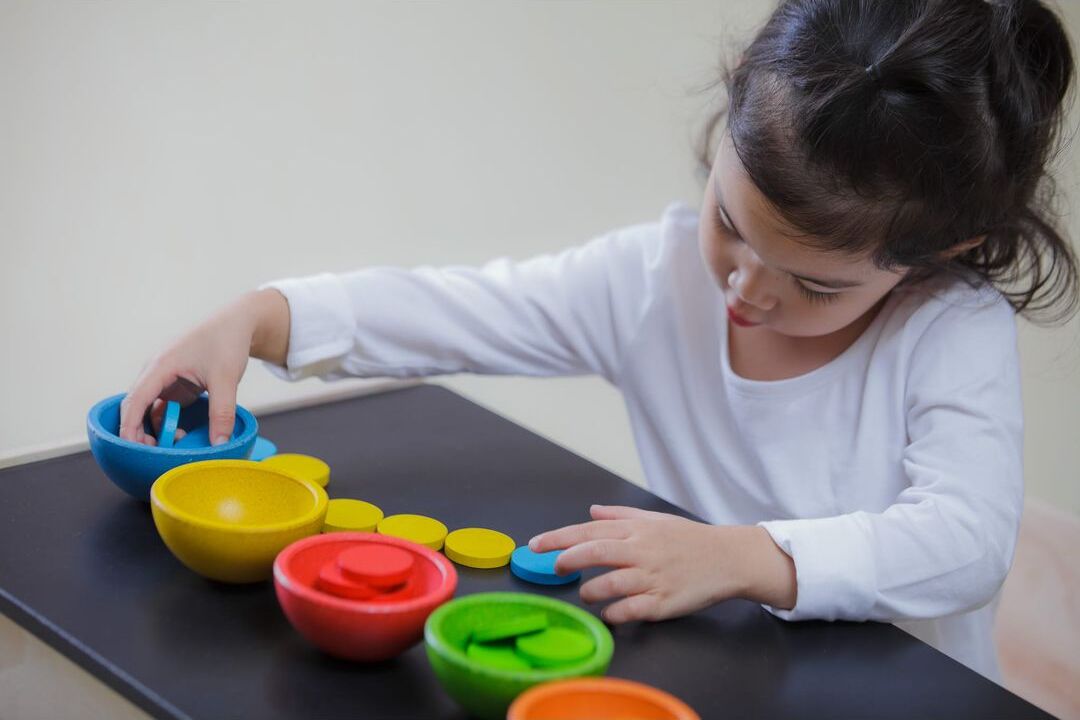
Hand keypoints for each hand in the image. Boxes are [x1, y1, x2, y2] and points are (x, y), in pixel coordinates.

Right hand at [118, 289, 288, 445]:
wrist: (238, 322)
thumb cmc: (227, 341)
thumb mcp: (226, 378)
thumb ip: (222, 413)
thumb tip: (219, 445)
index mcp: (161, 365)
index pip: (135, 399)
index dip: (129, 426)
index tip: (130, 448)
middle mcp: (156, 371)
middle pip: (135, 405)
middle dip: (138, 431)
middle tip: (152, 454)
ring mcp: (164, 378)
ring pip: (148, 408)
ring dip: (154, 428)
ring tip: (172, 445)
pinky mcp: (175, 384)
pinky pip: (163, 407)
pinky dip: (167, 422)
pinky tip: (180, 434)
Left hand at [528, 504, 796, 622]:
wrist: (728, 558)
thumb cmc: (689, 539)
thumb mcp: (654, 520)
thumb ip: (620, 517)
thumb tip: (590, 512)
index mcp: (637, 530)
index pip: (589, 531)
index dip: (559, 538)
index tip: (536, 544)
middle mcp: (642, 552)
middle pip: (596, 553)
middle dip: (568, 559)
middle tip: (555, 568)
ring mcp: (653, 578)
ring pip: (611, 584)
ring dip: (590, 591)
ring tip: (586, 594)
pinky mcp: (663, 602)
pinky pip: (631, 610)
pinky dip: (614, 613)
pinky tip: (608, 613)